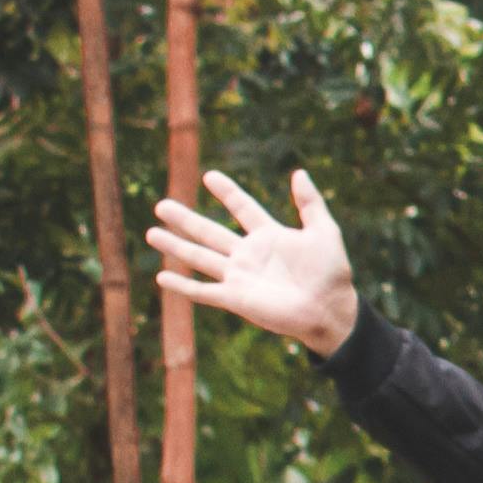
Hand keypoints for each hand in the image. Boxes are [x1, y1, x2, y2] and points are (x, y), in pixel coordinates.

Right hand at [148, 167, 360, 356]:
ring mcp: (239, 276)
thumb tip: (299, 172)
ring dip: (175, 245)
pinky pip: (203, 291)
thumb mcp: (325, 232)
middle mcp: (249, 254)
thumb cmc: (331, 274)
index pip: (242, 208)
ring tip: (151, 233)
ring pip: (199, 257)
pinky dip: (182, 285)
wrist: (330, 311)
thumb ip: (311, 203)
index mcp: (269, 236)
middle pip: (209, 231)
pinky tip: (161, 277)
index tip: (209, 176)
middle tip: (161, 205)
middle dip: (185, 219)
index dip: (227, 192)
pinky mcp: (235, 299)